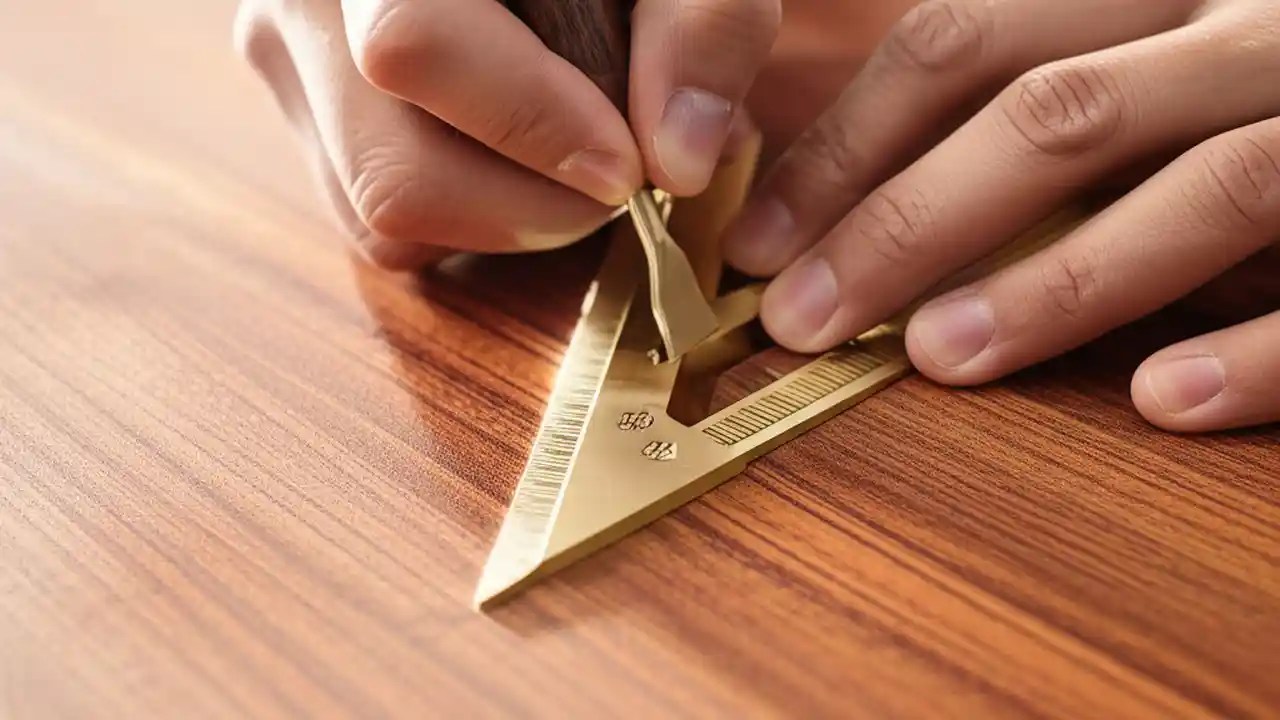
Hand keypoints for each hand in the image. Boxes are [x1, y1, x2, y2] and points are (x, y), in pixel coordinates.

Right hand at [234, 0, 779, 268]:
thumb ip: (700, 23)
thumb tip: (678, 161)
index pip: (416, 48)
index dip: (531, 125)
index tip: (626, 167)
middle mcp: (306, 5)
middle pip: (394, 174)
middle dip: (532, 210)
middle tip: (616, 179)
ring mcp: (293, 71)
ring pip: (381, 218)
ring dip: (506, 222)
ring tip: (575, 162)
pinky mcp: (311, 128)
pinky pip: (377, 226)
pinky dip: (469, 220)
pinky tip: (520, 161)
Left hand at [723, 0, 1279, 432]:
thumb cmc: (1247, 94)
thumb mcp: (1143, 59)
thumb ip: (1036, 98)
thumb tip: (852, 200)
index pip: (969, 37)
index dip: (848, 145)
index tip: (759, 242)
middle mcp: (1256, 21)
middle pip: (1058, 110)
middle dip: (909, 219)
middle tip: (804, 318)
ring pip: (1209, 185)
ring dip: (1060, 282)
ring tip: (939, 356)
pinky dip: (1262, 348)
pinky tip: (1159, 400)